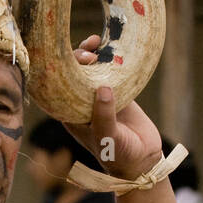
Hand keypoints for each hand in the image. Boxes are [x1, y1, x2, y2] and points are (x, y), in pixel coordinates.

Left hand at [65, 35, 162, 181]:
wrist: (143, 160)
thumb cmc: (118, 154)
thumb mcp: (108, 138)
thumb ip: (104, 115)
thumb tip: (102, 87)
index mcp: (71, 114)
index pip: (59, 87)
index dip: (60, 71)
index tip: (71, 61)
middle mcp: (82, 102)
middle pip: (73, 74)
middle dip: (76, 59)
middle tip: (89, 54)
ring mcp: (99, 95)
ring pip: (92, 68)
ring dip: (92, 53)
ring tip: (97, 43)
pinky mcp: (118, 91)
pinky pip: (112, 69)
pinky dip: (110, 56)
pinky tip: (109, 44)